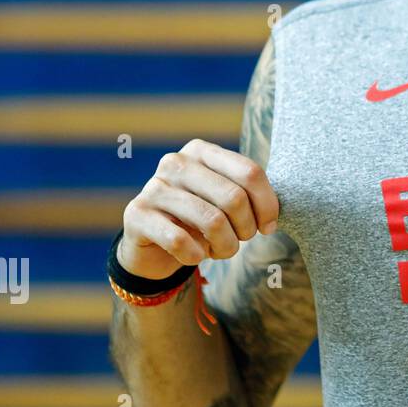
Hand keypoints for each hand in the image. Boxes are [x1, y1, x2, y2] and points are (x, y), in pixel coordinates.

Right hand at [120, 139, 279, 279]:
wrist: (151, 245)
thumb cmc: (198, 219)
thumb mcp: (224, 201)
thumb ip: (249, 197)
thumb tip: (271, 219)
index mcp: (202, 151)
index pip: (250, 172)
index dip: (267, 205)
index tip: (268, 227)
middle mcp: (176, 162)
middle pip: (234, 198)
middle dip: (246, 229)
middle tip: (241, 240)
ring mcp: (154, 187)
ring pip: (212, 221)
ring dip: (226, 246)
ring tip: (222, 250)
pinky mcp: (136, 214)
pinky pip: (180, 241)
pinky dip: (196, 256)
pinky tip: (196, 255)